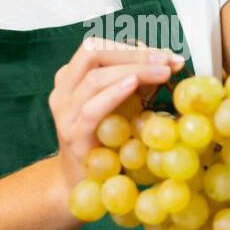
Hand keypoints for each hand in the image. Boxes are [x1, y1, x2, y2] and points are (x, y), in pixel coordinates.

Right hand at [49, 37, 184, 194]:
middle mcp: (63, 91)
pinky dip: (114, 94)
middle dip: (133, 54)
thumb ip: (135, 82)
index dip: (132, 47)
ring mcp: (66, 114)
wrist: (80, 182)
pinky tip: (134, 85)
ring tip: (162, 72)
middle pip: (93, 53)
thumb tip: (166, 59)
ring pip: (94, 78)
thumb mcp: (121, 105)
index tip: (166, 54)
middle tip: (166, 60)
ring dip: (133, 70)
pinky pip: (93, 110)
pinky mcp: (74, 137)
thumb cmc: (104, 140)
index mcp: (71, 78)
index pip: (98, 47)